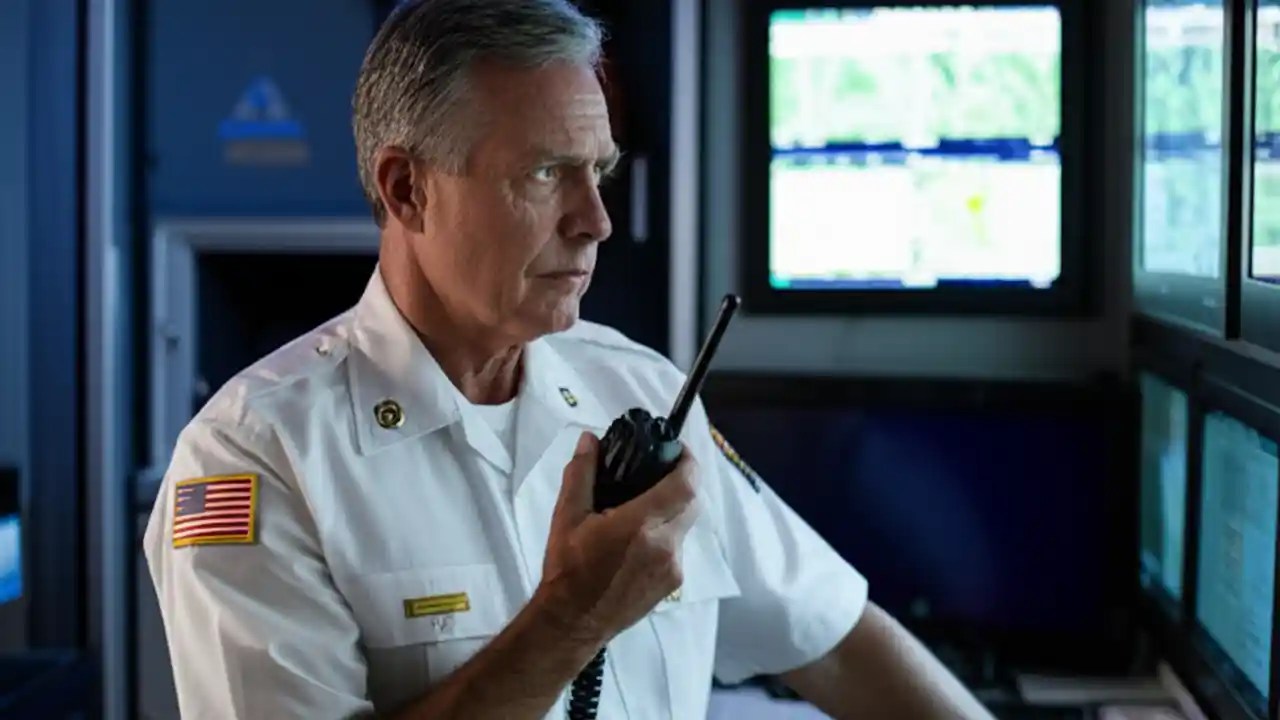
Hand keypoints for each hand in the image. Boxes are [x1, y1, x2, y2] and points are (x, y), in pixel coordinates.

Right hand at [537, 432, 699, 644]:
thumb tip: (590, 439)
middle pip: (693, 502)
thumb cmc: (568, 568)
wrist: (573, 622)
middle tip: (660, 472)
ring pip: (686, 526)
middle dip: (683, 482)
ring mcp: (673, 567)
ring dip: (673, 510)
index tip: (677, 449)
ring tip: (645, 506)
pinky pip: (679, 548)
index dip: (688, 462)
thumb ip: (582, 473)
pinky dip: (666, 535)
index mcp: (641, 525)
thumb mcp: (567, 516)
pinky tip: (641, 539)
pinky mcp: (673, 584)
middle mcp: (666, 545)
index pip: (686, 484)